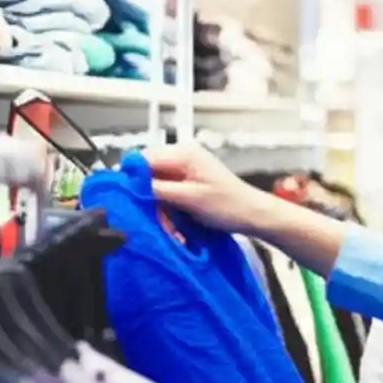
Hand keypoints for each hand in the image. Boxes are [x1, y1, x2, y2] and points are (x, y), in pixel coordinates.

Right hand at [143, 143, 275, 233]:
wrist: (254, 215)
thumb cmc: (229, 205)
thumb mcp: (189, 198)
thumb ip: (157, 189)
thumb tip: (128, 184)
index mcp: (183, 153)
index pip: (142, 159)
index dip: (132, 179)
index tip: (130, 201)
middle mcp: (182, 156)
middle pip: (147, 174)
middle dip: (148, 198)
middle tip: (158, 221)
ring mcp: (186, 169)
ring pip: (156, 186)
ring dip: (159, 209)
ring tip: (171, 228)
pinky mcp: (189, 182)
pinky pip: (167, 193)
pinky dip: (168, 209)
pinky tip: (176, 226)